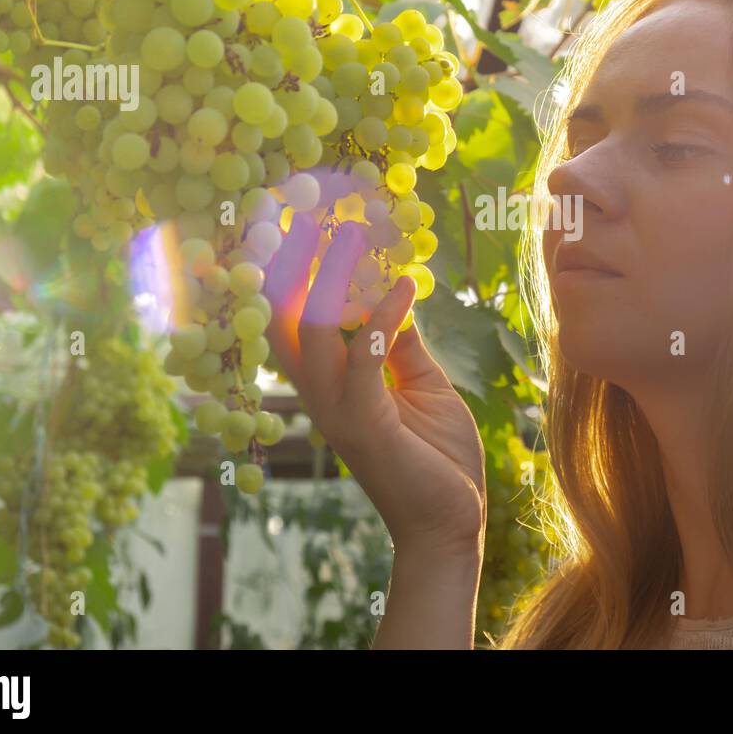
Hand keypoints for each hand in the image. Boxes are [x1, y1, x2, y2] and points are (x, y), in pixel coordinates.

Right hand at [263, 212, 485, 555]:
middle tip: (295, 212)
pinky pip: (365, 359)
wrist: (450, 521)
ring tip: (350, 232)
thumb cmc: (436, 456)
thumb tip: (393, 297)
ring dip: (330, 278)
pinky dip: (382, 318)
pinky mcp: (365, 424)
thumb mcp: (422, 386)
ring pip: (311, 333)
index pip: (291, 322)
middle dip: (283, 267)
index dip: (283, 275)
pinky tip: (407, 286)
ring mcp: (337, 411)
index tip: (288, 224)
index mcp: (329, 384)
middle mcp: (320, 395)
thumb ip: (400, 345)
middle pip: (282, 321)